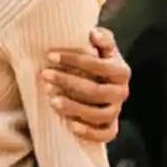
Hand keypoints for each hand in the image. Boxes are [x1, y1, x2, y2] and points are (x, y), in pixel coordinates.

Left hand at [43, 27, 129, 142]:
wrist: (105, 81)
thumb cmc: (99, 60)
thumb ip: (102, 38)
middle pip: (96, 91)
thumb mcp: (103, 47)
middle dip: (67, 82)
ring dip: (75, 108)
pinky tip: (71, 126)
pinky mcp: (112, 126)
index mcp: (121, 71)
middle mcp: (122, 92)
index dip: (74, 60)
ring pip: (99, 114)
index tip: (50, 56)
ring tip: (52, 101)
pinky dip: (90, 132)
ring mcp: (117, 110)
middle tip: (44, 75)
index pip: (98, 65)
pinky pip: (106, 134)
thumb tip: (92, 33)